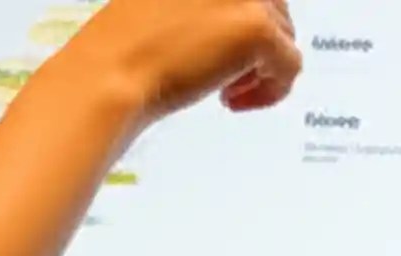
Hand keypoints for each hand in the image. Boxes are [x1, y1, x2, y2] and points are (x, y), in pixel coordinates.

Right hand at [68, 0, 301, 121]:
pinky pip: (290, 65)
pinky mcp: (256, 29)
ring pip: (285, 36)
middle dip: (257, 45)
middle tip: (228, 76)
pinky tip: (233, 101)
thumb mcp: (170, 6)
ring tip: (224, 90)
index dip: (244, 19)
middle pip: (275, 8)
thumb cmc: (126, 46)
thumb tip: (236, 24)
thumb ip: (207, 6)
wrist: (110, 73)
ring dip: (259, 68)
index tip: (227, 47)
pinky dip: (270, 91)